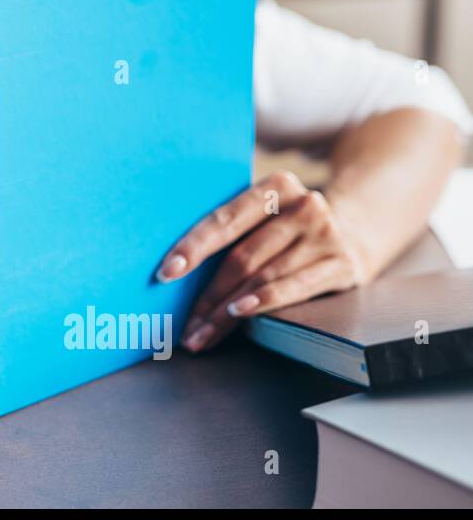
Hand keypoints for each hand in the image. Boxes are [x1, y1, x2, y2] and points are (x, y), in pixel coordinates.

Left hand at [155, 171, 371, 352]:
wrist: (353, 232)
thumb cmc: (285, 227)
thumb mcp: (263, 213)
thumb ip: (230, 227)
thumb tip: (173, 265)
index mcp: (277, 185)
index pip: (225, 220)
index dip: (193, 248)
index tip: (166, 273)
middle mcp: (304, 206)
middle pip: (242, 257)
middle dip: (207, 295)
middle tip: (183, 324)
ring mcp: (327, 236)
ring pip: (262, 278)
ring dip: (226, 312)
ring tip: (201, 334)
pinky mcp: (343, 265)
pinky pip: (294, 288)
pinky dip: (263, 303)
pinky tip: (237, 316)